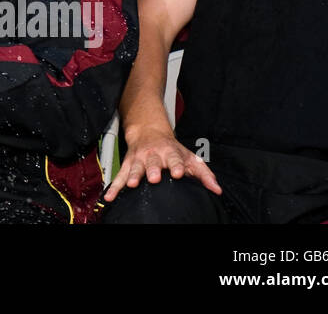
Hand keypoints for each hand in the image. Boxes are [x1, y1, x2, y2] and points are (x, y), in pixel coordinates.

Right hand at [103, 127, 220, 201]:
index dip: (176, 166)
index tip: (177, 173)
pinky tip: (110, 196)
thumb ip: (204, 174)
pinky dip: (114, 187)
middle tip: (153, 178)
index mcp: (170, 153)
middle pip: (153, 162)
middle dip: (152, 170)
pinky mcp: (128, 165)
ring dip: (132, 176)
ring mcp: (139, 159)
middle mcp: (153, 155)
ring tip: (131, 184)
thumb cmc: (172, 149)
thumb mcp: (190, 158)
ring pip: (135, 168)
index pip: (175, 159)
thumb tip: (217, 189)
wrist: (148, 131)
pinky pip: (119, 176)